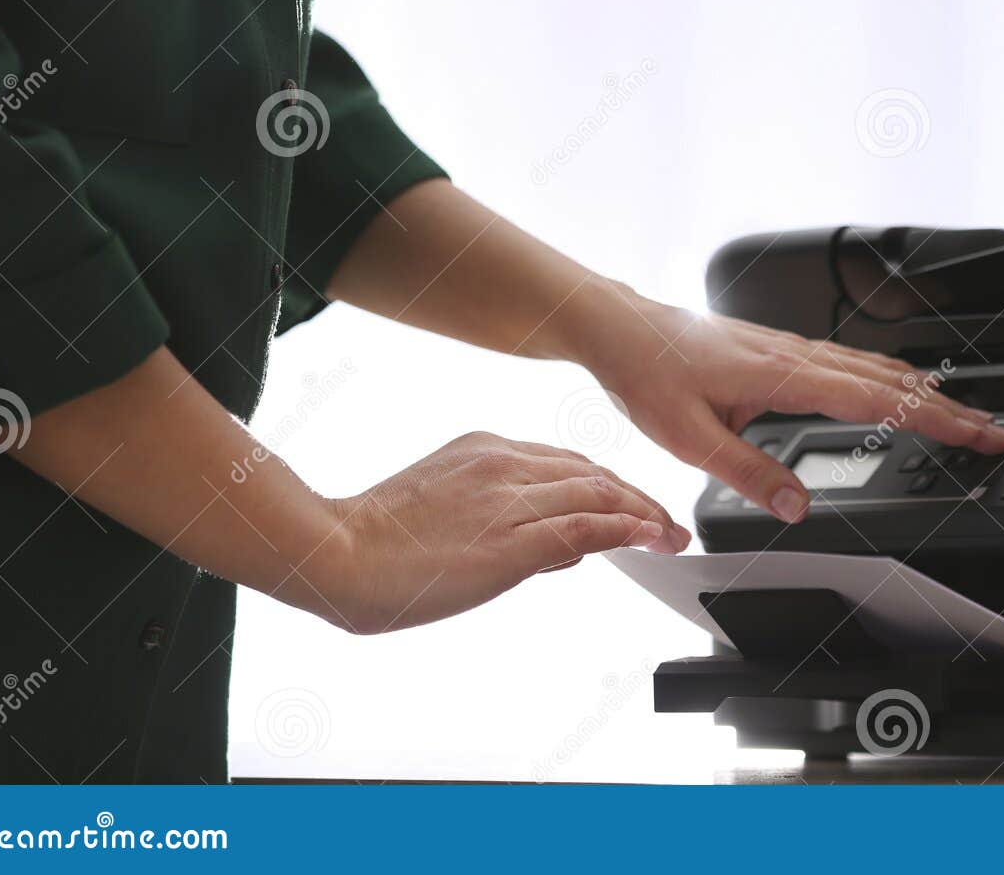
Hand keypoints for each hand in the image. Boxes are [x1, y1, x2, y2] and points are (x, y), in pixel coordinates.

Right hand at [316, 431, 689, 633]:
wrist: (333, 554)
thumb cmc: (373, 541)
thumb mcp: (448, 510)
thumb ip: (505, 519)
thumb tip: (562, 548)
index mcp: (484, 449)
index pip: (567, 463)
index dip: (608, 485)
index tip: (634, 504)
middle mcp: (503, 463)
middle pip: (592, 473)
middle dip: (636, 498)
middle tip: (667, 523)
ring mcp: (508, 499)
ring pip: (596, 494)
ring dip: (642, 514)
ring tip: (671, 534)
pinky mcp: (510, 540)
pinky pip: (582, 527)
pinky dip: (624, 529)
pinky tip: (649, 537)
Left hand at [564, 283, 1003, 522]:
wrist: (622, 329)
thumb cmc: (649, 374)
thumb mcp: (691, 440)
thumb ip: (749, 474)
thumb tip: (798, 507)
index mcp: (786, 375)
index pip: (881, 400)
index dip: (938, 420)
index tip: (980, 434)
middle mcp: (797, 354)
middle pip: (893, 380)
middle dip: (950, 408)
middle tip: (994, 432)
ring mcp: (793, 348)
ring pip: (876, 367)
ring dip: (924, 391)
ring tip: (961, 414)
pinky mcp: (782, 349)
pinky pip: (852, 361)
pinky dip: (890, 377)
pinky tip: (895, 386)